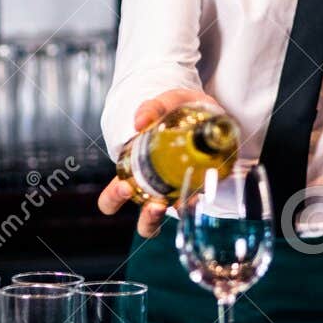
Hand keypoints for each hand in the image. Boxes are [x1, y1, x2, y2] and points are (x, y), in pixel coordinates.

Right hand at [97, 87, 225, 237]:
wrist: (210, 109)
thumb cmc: (178, 109)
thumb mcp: (165, 102)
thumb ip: (151, 108)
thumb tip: (139, 123)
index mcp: (135, 172)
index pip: (112, 197)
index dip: (114, 198)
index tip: (126, 187)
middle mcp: (155, 189)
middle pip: (144, 220)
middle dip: (147, 218)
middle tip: (155, 203)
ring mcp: (179, 192)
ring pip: (172, 220)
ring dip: (178, 218)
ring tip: (179, 205)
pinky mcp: (201, 189)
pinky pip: (197, 205)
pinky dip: (198, 204)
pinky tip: (202, 195)